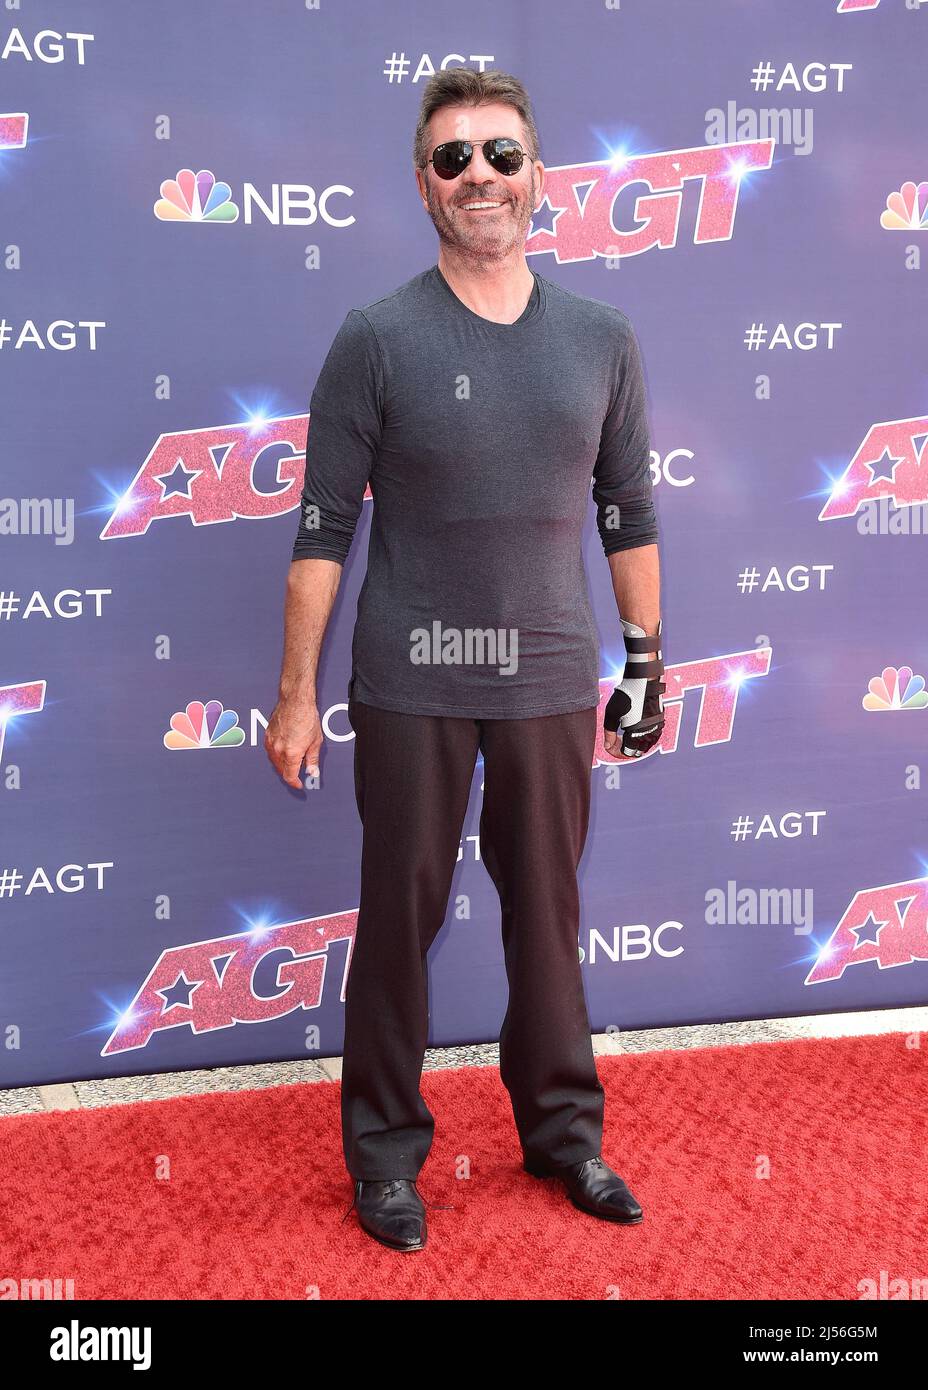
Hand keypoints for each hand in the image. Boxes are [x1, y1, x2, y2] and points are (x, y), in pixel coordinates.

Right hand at [264, 696, 322, 788]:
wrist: (295, 700)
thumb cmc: (306, 717)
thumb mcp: (315, 741)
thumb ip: (313, 760)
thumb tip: (312, 772)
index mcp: (291, 753)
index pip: (289, 776)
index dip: (295, 783)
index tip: (299, 784)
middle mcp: (278, 749)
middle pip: (281, 770)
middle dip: (290, 773)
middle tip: (299, 771)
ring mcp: (271, 742)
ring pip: (274, 761)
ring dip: (283, 764)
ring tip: (294, 759)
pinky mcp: (267, 735)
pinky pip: (270, 751)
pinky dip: (277, 755)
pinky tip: (285, 750)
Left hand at [603, 618, 664, 758]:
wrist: (644, 680)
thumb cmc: (627, 695)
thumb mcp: (612, 714)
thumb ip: (609, 733)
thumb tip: (607, 746)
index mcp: (636, 733)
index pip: (627, 753)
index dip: (616, 752)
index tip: (609, 746)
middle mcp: (649, 733)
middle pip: (637, 752)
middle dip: (625, 749)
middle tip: (615, 741)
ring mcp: (656, 727)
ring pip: (646, 745)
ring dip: (635, 744)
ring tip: (623, 736)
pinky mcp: (660, 720)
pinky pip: (652, 736)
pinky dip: (642, 737)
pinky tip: (633, 729)